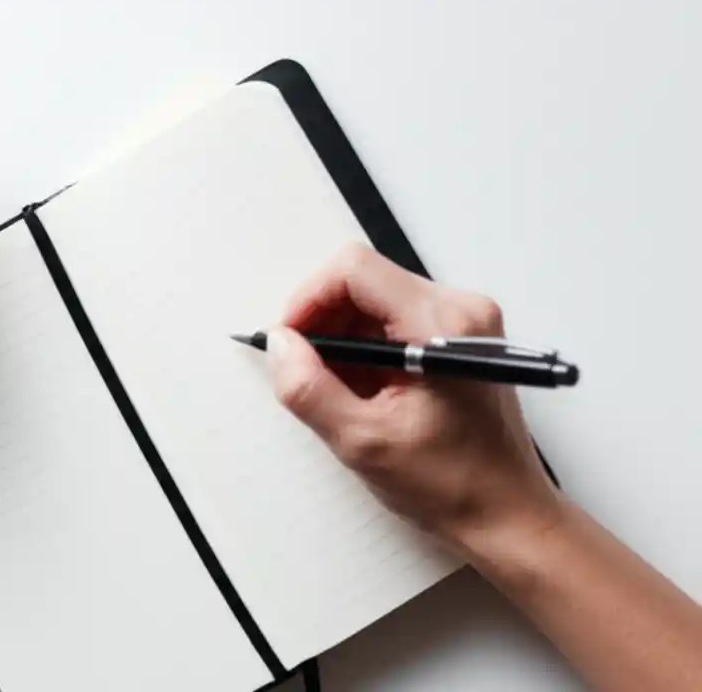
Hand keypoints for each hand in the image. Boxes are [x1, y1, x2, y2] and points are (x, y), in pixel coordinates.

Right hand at [266, 243, 560, 551]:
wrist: (507, 516)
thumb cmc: (453, 485)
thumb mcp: (363, 442)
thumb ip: (309, 389)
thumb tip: (280, 346)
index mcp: (441, 326)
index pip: (355, 270)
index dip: (308, 299)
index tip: (289, 339)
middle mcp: (460, 311)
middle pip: (365, 281)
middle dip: (323, 321)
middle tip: (304, 370)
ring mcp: (464, 323)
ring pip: (376, 301)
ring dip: (342, 339)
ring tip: (336, 390)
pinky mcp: (460, 340)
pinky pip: (395, 322)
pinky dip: (366, 350)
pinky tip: (363, 392)